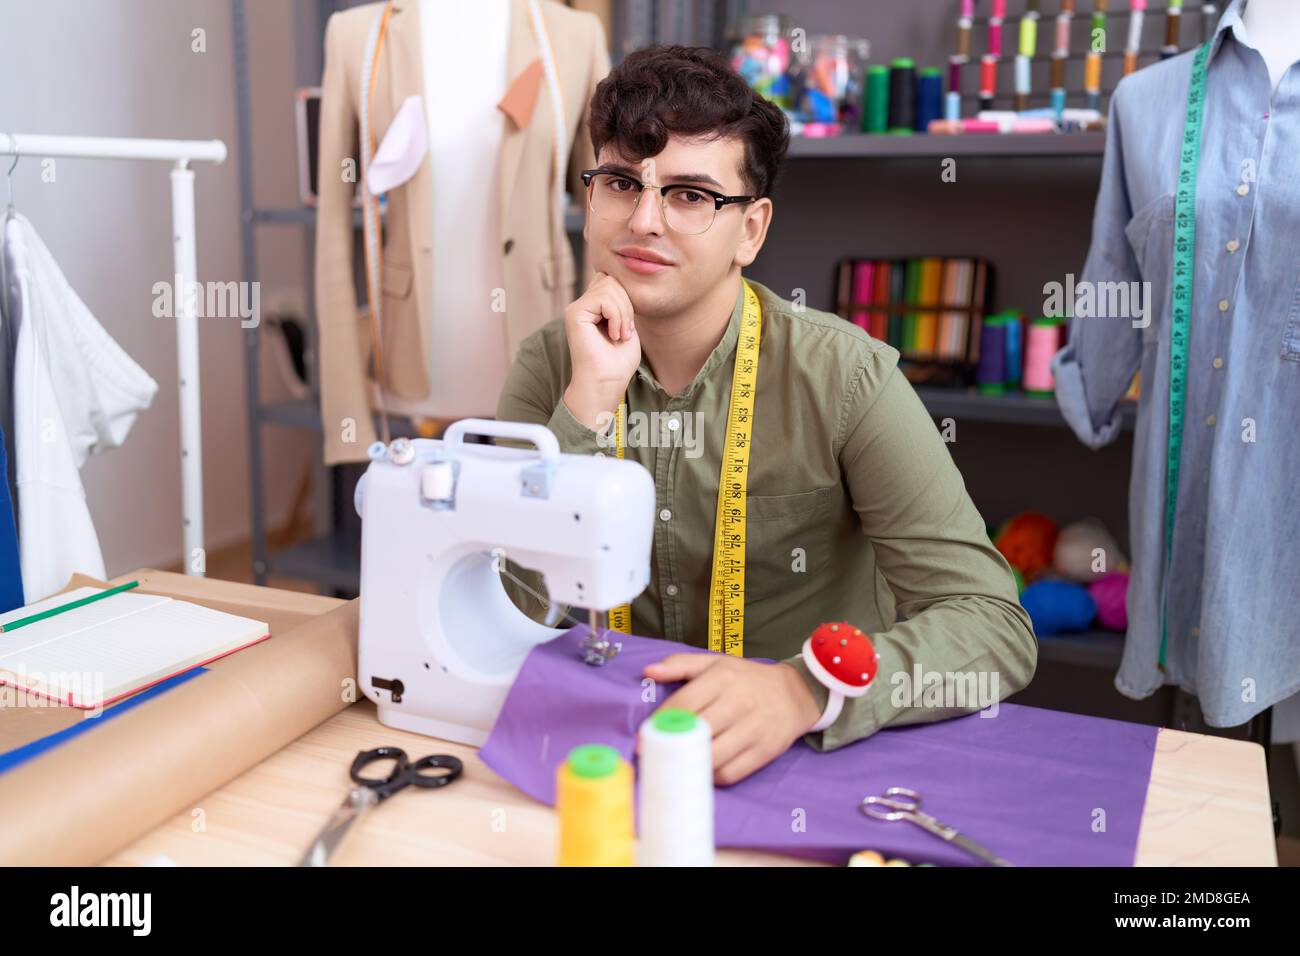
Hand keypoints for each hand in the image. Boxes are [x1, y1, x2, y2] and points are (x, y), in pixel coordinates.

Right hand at [562, 272, 641, 429]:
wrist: (605, 384)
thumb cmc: (617, 363)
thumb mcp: (626, 325)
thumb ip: (621, 303)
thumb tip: (620, 281)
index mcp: (592, 309)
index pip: (611, 282)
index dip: (625, 299)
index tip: (628, 327)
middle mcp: (581, 306)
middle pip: (611, 280)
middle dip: (626, 304)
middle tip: (626, 332)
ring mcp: (575, 309)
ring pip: (609, 286)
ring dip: (623, 312)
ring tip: (620, 335)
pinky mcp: (574, 314)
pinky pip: (604, 298)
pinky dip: (617, 316)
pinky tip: (614, 335)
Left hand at [642, 655, 821, 785]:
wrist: (796, 694)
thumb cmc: (747, 679)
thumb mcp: (716, 662)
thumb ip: (681, 664)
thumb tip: (648, 671)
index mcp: (723, 677)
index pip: (684, 703)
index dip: (660, 722)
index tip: (644, 737)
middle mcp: (739, 702)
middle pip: (696, 731)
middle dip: (671, 746)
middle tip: (654, 755)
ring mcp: (754, 729)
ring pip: (712, 757)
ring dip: (690, 764)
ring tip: (676, 765)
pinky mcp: (765, 751)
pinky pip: (730, 773)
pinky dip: (712, 776)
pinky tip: (703, 769)